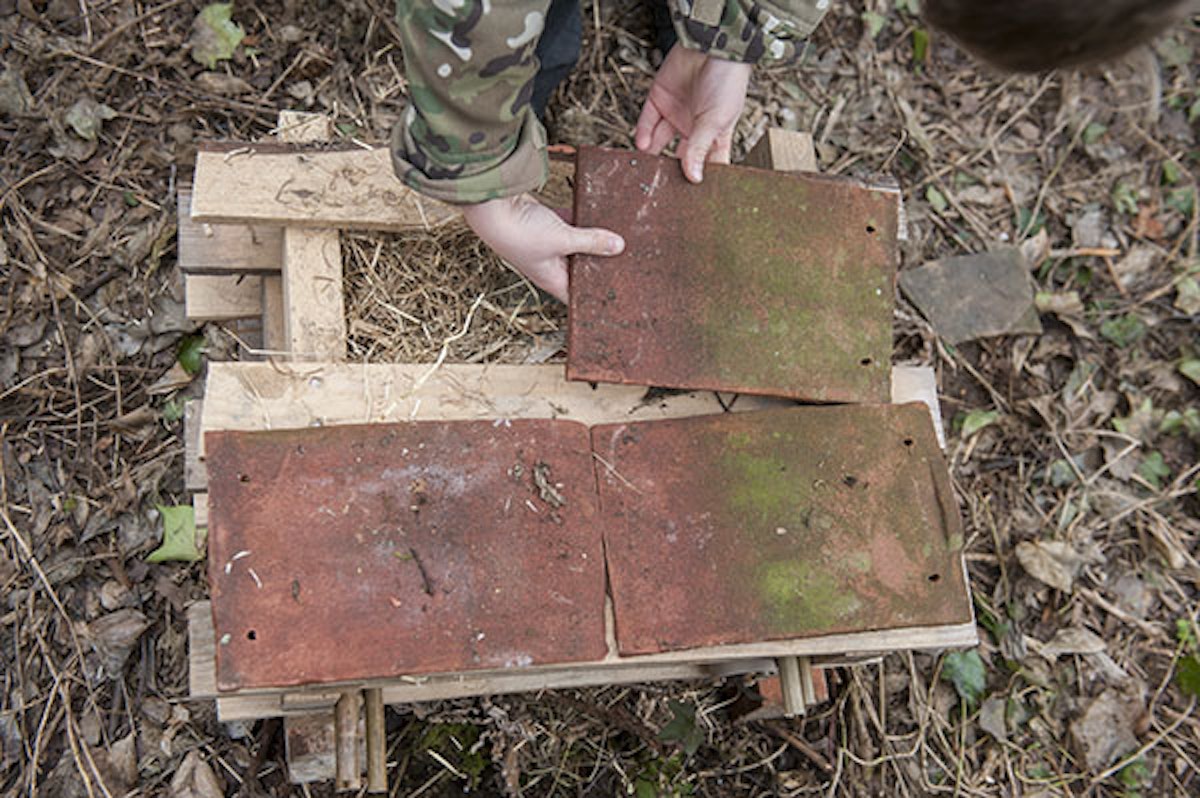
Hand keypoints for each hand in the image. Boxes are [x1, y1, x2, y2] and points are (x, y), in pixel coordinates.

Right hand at [461, 194, 624, 302]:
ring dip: (591, 239)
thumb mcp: (563, 239)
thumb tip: (618, 246)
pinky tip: (596, 213)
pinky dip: (580, 219)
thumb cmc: (518, 233)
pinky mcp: (545, 223)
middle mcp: (549, 265)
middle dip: (598, 264)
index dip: (592, 299)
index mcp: (551, 279)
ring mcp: (547, 244)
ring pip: (575, 245)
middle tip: (624, 262)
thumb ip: (592, 242)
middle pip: (580, 269)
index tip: (614, 297)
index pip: (576, 297)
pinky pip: (569, 223)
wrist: (492, 206)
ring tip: (616, 236)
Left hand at [635, 45, 752, 182]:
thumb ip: (699, 149)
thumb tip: (692, 178)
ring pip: (658, 142)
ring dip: (650, 155)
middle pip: (677, 157)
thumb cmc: (727, 82)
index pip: (705, 165)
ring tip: (643, 168)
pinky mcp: (658, 100)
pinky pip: (646, 122)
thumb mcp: (715, 121)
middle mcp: (693, 129)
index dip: (698, 181)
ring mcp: (674, 115)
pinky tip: (642, 144)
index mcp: (714, 137)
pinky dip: (643, 133)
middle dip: (668, 171)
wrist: (712, 44)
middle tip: (657, 188)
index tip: (688, 198)